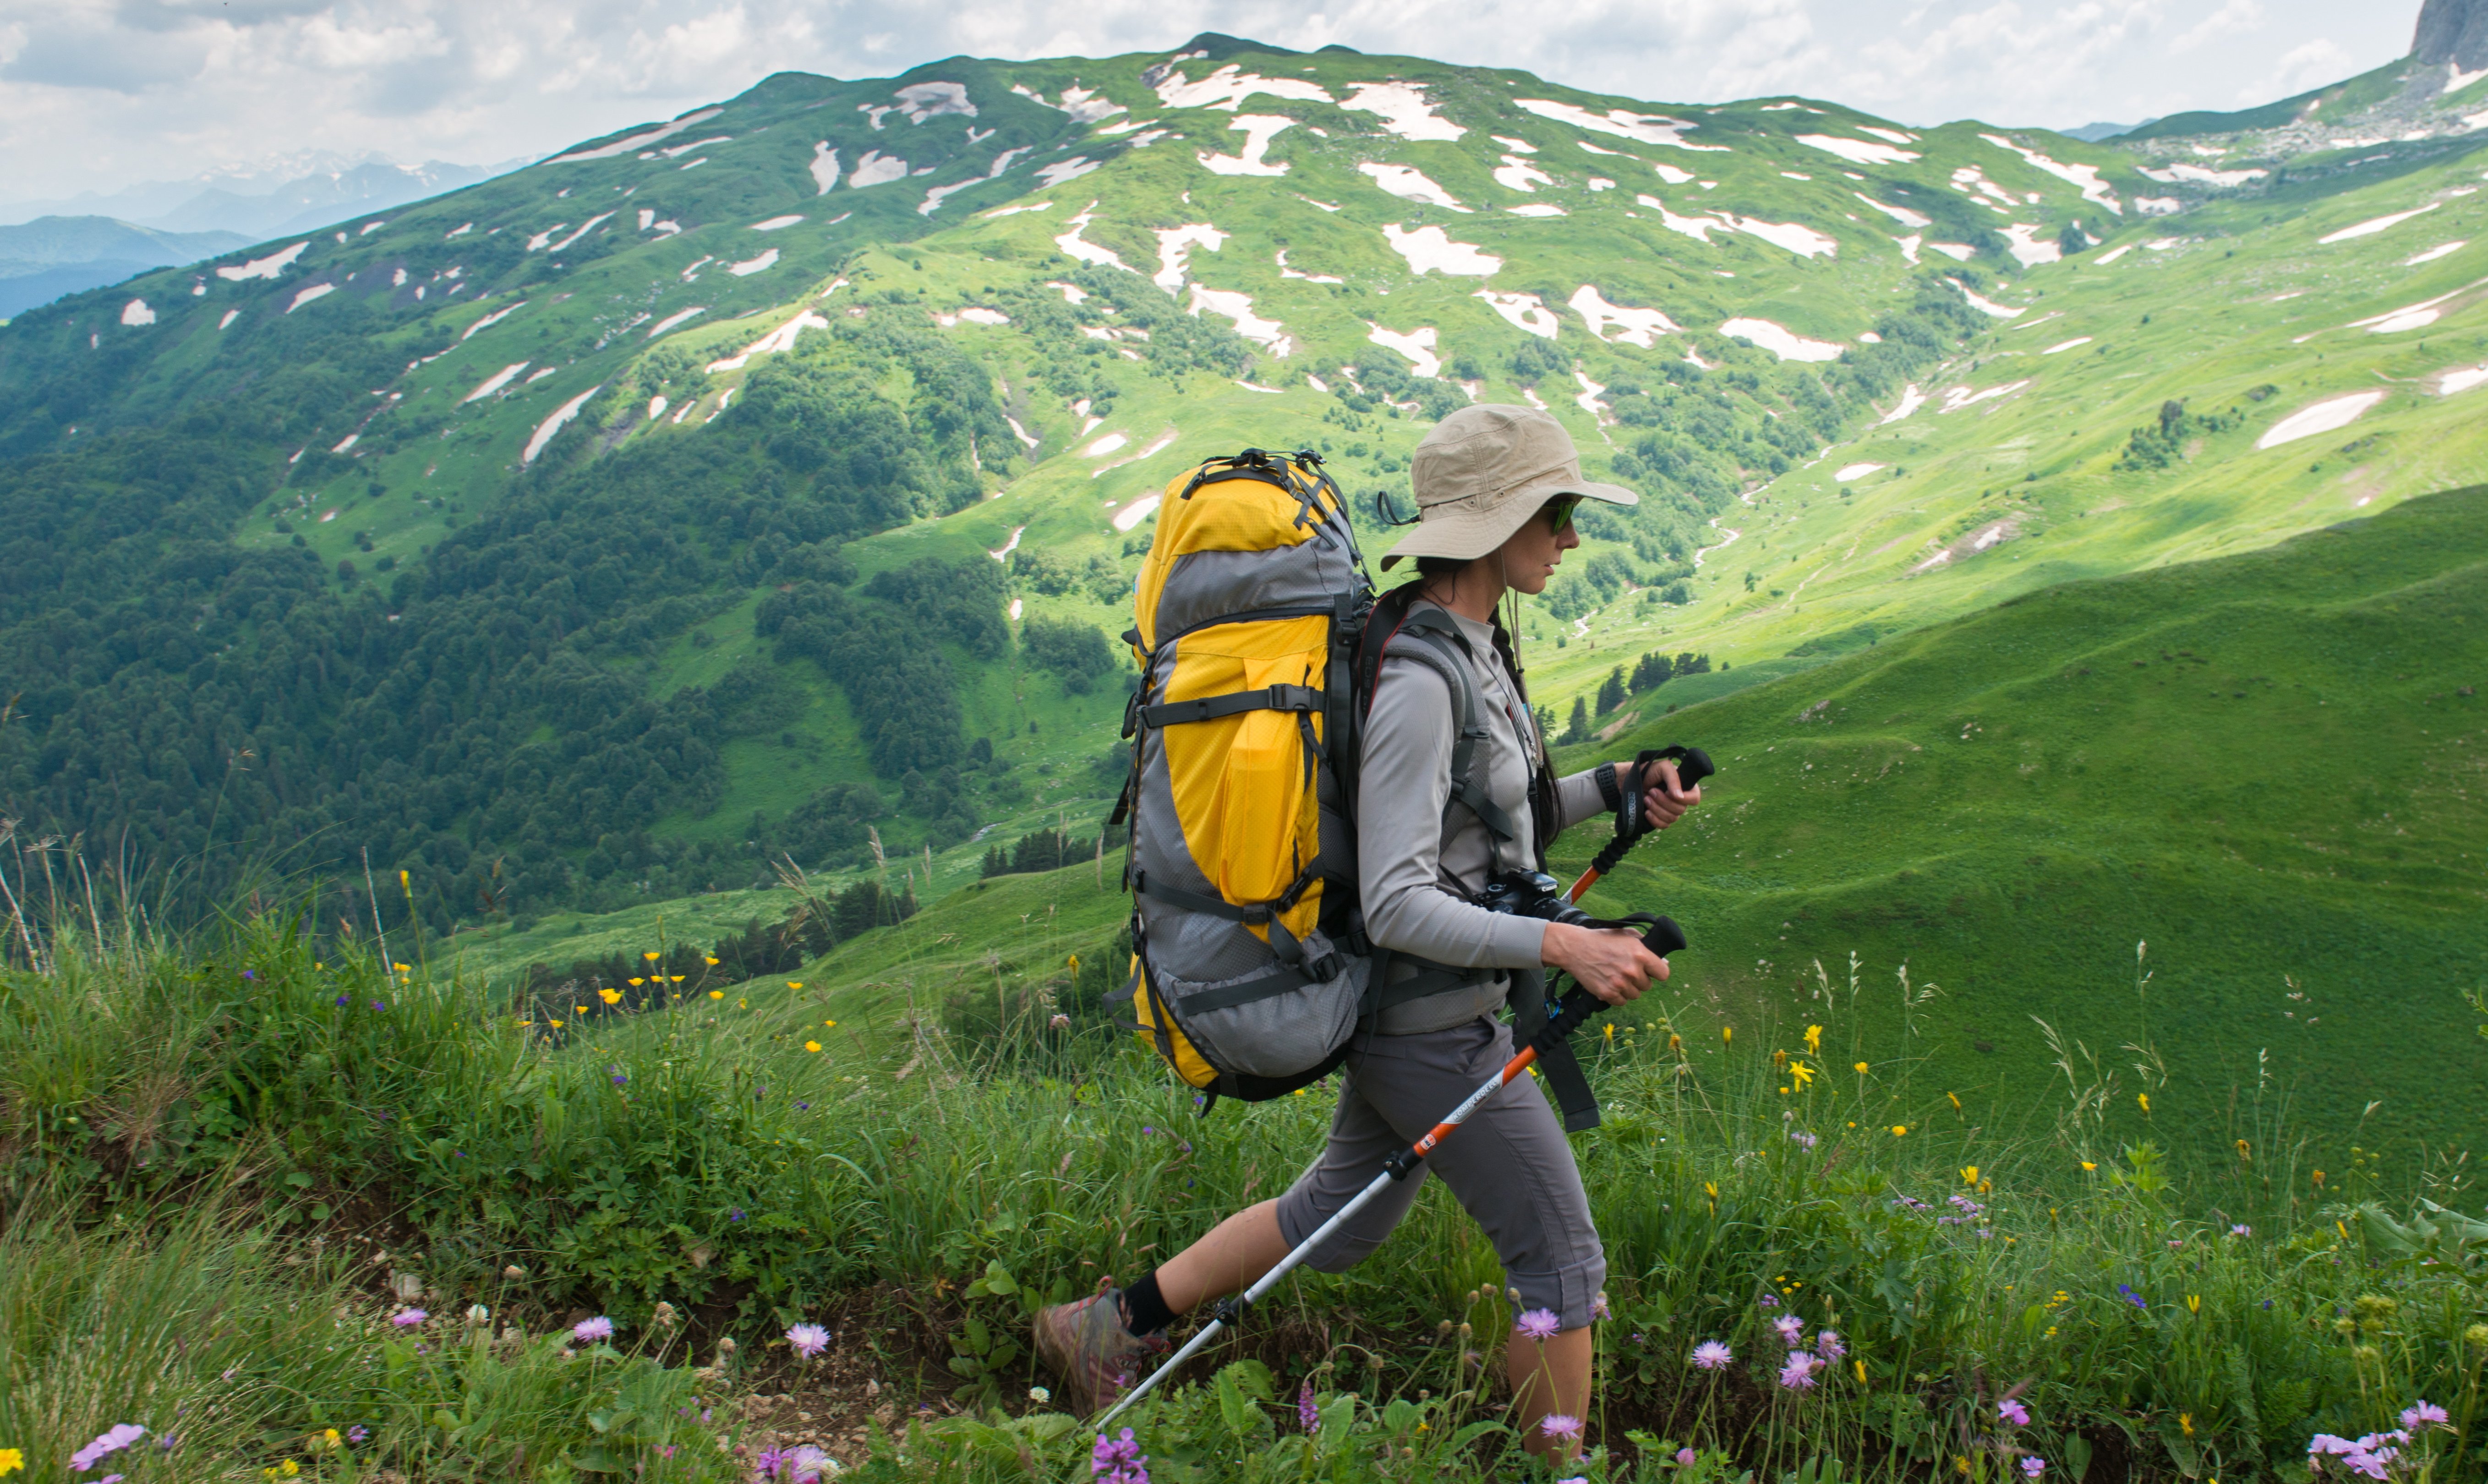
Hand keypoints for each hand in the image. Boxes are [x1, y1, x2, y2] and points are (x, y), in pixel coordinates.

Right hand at [1541, 922, 1669, 1004]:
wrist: (1575, 948)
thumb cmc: (1602, 939)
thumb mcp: (1627, 935)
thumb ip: (1647, 947)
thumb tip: (1664, 963)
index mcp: (1640, 954)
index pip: (1663, 974)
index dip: (1656, 972)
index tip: (1650, 971)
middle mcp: (1632, 970)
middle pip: (1647, 986)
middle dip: (1639, 979)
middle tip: (1625, 969)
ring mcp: (1620, 984)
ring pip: (1635, 995)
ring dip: (1628, 988)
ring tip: (1616, 976)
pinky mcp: (1608, 994)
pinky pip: (1622, 1002)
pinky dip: (1617, 996)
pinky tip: (1610, 983)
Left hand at [1636, 759, 1701, 830]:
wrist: (1634, 780)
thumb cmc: (1650, 771)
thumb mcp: (1663, 768)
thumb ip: (1673, 779)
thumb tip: (1679, 796)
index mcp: (1686, 787)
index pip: (1695, 798)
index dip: (1685, 798)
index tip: (1668, 792)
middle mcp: (1681, 800)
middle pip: (1681, 810)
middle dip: (1663, 801)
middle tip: (1652, 791)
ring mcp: (1671, 811)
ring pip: (1671, 818)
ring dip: (1657, 808)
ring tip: (1646, 798)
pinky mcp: (1661, 818)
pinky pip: (1664, 825)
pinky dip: (1654, 819)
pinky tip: (1647, 811)